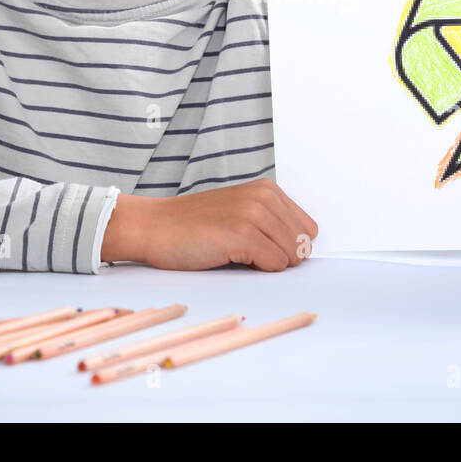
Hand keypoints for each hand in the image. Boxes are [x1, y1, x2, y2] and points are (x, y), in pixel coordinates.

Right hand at [101, 178, 318, 271]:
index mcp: (267, 190)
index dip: (288, 246)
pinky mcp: (242, 233)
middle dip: (280, 258)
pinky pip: (275, 265)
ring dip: (267, 265)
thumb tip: (301, 253)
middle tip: (244, 253)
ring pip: (292, 257)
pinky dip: (257, 271)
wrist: (152, 226)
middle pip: (303, 245)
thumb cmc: (193, 227)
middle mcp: (264, 197)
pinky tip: (229, 257)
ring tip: (235, 254)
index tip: (261, 247)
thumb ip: (270, 225)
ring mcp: (254, 214)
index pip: (308, 230)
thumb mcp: (240, 213)